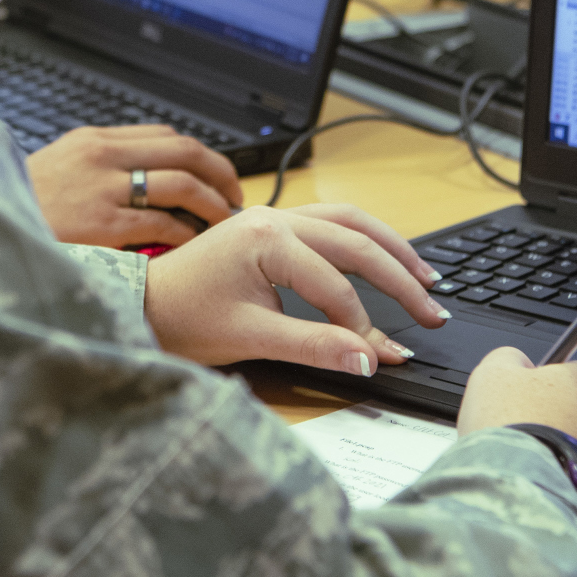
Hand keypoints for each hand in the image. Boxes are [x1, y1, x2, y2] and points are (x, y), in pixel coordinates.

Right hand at [28, 125, 241, 246]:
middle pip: (184, 152)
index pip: (165, 136)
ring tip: (223, 222)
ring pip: (181, 184)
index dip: (201, 156)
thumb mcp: (57, 169)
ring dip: (212, 204)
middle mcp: (103, 157)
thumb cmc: (20, 206)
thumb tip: (141, 177)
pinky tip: (194, 245)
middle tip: (235, 196)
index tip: (215, 175)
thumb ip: (98, 168)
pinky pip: (162, 223)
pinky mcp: (103, 223)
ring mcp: (103, 189)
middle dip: (220, 173)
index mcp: (93, 141)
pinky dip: (186, 233)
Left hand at [143, 204, 448, 372]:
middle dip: (399, 278)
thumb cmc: (186, 318)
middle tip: (432, 312)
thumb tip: (368, 360)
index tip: (389, 356)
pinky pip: (331, 223)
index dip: (364, 325)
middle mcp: (274, 217)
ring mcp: (274, 216)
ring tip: (425, 277)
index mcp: (266, 239)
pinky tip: (384, 258)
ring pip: (349, 222)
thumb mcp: (252, 337)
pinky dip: (364, 241)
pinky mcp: (273, 225)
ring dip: (390, 248)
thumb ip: (314, 346)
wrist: (145, 305)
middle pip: (356, 241)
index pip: (335, 285)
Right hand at [456, 346, 576, 557]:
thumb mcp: (492, 376)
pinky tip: (566, 503)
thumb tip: (516, 361)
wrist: (528, 496)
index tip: (531, 413)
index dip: (549, 397)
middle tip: (535, 451)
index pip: (576, 381)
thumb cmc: (514, 437)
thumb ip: (509, 359)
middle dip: (570, 434)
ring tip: (547, 482)